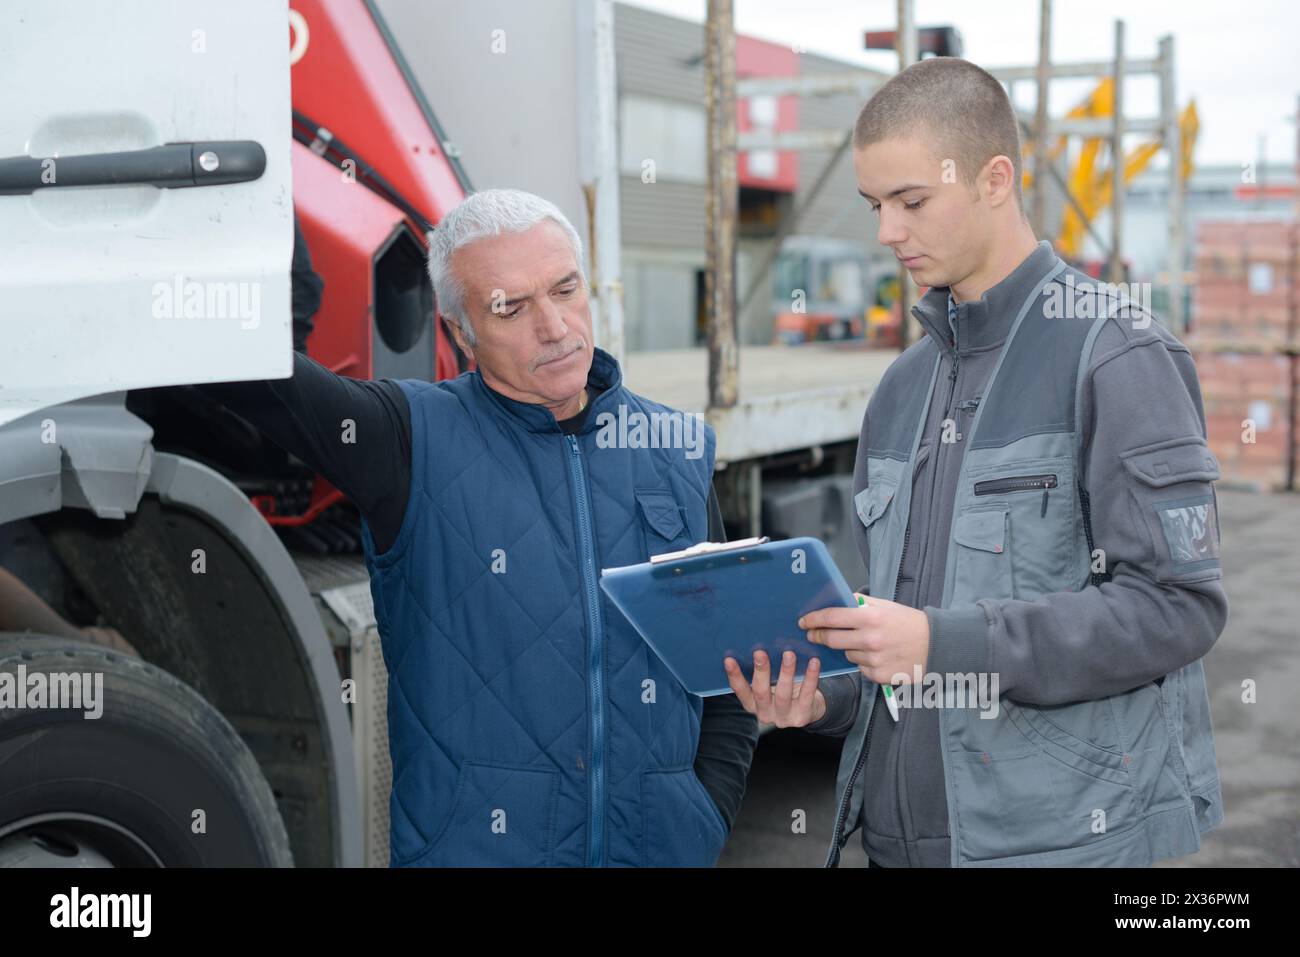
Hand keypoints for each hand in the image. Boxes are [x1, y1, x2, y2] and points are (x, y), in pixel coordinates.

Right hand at [723, 650, 824, 727]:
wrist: (808, 709)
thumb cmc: (783, 689)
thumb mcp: (769, 684)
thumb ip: (763, 670)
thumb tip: (757, 640)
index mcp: (752, 704)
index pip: (740, 690)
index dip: (734, 675)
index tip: (728, 659)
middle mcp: (765, 713)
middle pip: (761, 692)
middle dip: (760, 671)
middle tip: (759, 653)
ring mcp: (783, 717)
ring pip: (784, 693)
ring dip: (786, 672)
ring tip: (788, 654)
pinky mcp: (802, 717)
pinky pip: (806, 695)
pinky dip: (810, 677)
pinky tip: (813, 662)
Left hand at [800, 594, 930, 685]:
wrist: (936, 645)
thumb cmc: (908, 622)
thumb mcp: (885, 606)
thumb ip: (859, 603)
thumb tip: (836, 600)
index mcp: (870, 618)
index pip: (832, 618)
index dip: (813, 619)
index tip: (804, 621)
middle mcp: (870, 640)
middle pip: (832, 640)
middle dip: (819, 637)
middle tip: (813, 635)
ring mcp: (874, 660)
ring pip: (847, 655)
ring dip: (848, 649)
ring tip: (864, 643)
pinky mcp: (879, 676)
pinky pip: (860, 668)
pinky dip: (863, 662)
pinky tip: (876, 655)